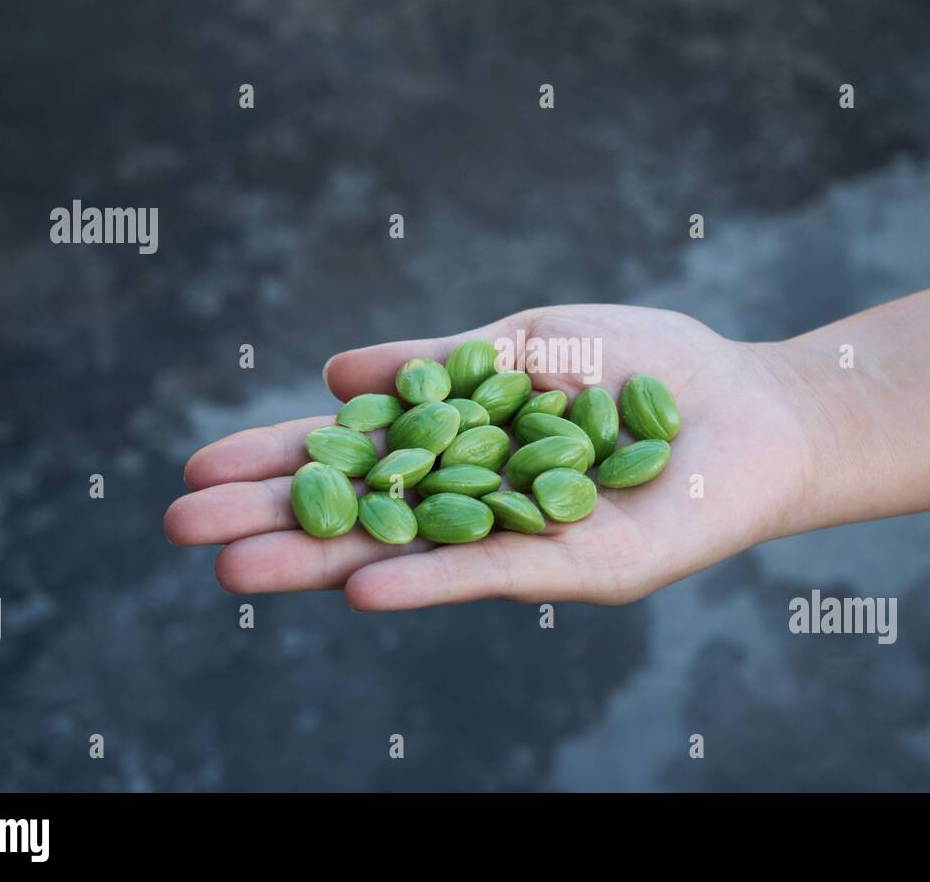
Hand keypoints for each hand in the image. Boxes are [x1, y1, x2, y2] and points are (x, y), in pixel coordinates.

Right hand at [164, 305, 812, 608]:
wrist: (750, 405)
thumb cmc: (648, 365)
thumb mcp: (526, 343)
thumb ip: (439, 364)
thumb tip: (335, 374)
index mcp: (462, 447)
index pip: (356, 457)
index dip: (281, 460)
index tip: (199, 465)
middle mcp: (477, 503)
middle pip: (364, 513)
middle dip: (275, 517)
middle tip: (179, 528)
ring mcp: (521, 540)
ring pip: (411, 553)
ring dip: (324, 560)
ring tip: (236, 569)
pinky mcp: (577, 567)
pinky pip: (494, 571)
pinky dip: (430, 578)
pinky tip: (361, 586)